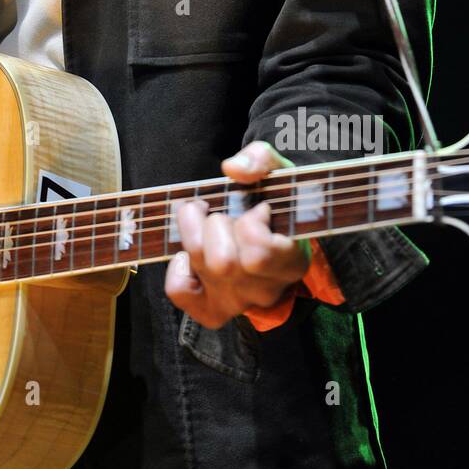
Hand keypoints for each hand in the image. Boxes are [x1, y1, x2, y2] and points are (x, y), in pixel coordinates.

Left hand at [164, 140, 310, 328]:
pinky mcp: (213, 307)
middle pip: (221, 263)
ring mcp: (239, 302)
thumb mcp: (277, 172)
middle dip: (214, 224)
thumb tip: (233, 170)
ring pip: (202, 269)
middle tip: (222, 213)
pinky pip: (181, 292)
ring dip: (195, 236)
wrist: (270, 230)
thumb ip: (261, 160)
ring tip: (207, 225)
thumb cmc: (274, 201)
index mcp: (291, 261)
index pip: (258, 255)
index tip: (256, 208)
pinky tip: (190, 256)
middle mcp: (267, 289)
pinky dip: (178, 270)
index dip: (249, 223)